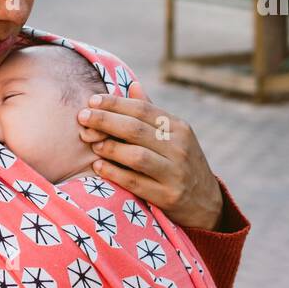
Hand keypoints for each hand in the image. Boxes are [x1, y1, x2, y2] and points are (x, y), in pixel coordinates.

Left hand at [78, 93, 223, 230]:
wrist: (206, 203)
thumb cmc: (180, 163)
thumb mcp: (174, 136)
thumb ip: (152, 113)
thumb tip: (132, 85)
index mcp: (179, 128)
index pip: (143, 109)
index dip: (115, 103)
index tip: (92, 100)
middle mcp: (179, 148)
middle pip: (136, 129)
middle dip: (105, 121)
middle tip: (83, 117)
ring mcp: (175, 173)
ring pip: (137, 156)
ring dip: (110, 147)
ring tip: (91, 142)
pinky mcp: (168, 196)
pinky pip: (136, 182)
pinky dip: (114, 173)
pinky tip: (98, 166)